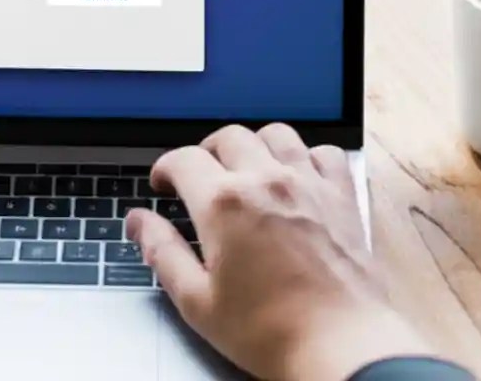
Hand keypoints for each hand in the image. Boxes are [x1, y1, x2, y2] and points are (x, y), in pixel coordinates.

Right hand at [126, 124, 433, 380]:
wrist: (339, 346)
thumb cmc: (269, 330)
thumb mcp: (197, 300)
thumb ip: (162, 252)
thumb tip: (139, 222)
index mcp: (222, 204)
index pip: (183, 159)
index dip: (165, 168)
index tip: (164, 184)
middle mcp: (265, 181)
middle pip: (227, 137)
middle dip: (206, 153)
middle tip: (200, 178)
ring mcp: (308, 184)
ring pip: (275, 134)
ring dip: (254, 145)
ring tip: (246, 169)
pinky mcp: (341, 196)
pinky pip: (324, 153)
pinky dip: (306, 157)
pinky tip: (297, 177)